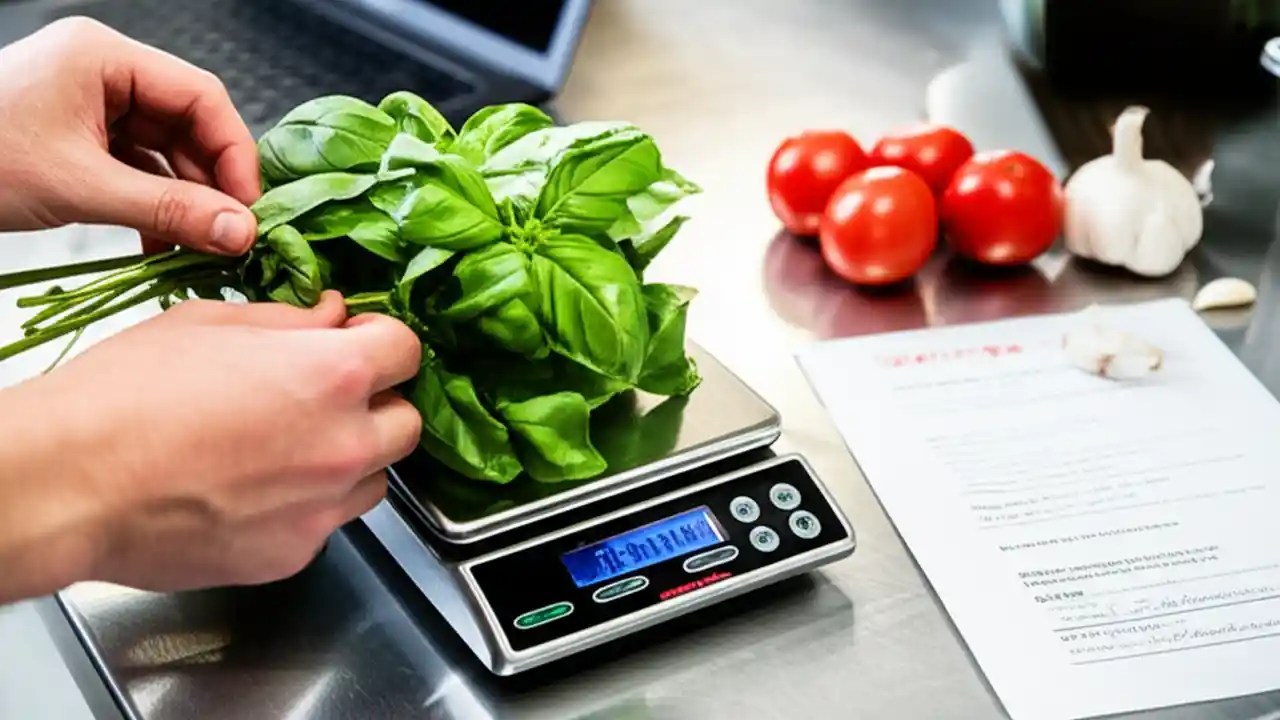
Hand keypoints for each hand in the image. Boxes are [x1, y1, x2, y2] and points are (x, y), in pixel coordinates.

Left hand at [0, 17, 258, 254]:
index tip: (250, 209)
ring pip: (166, 154)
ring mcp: (92, 106)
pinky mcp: (81, 139)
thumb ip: (167, 209)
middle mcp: (105, 73)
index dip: (235, 153)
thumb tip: (241, 233)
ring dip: (184, 203)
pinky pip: (137, 171)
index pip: (201, 97)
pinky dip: (153, 208)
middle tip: (232, 237)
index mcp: (104, 57)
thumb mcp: (79, 188)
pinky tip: (162, 246)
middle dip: (211, 184)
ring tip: (199, 248)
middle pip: (189, 127)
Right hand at [0, 292, 421, 599]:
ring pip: (376, 479)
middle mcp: (343, 445)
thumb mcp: (210, 325)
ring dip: (353, 459)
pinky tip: (257, 490)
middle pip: (407, 422)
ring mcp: (323, 508)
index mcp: (332, 375)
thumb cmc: (125, 397)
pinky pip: (327, 523)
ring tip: (291, 447)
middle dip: (378, 404)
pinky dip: (308, 505)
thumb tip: (330, 319)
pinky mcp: (293, 555)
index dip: (383, 340)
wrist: (72, 484)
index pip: (407, 350)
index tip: (362, 341)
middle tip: (331, 396)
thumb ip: (289, 323)